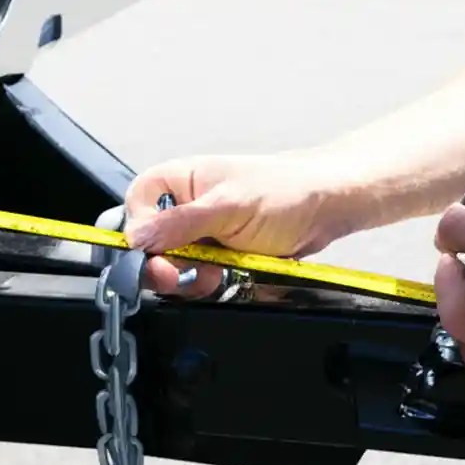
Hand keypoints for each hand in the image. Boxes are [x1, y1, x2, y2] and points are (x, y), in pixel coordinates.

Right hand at [123, 153, 363, 295]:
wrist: (328, 207)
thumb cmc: (287, 190)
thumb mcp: (228, 206)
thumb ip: (180, 223)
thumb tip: (138, 239)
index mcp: (178, 181)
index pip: (135, 210)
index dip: (141, 236)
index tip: (155, 255)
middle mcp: (184, 206)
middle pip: (150, 246)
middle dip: (169, 265)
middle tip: (188, 272)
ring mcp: (201, 234)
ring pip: (174, 267)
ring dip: (192, 277)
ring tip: (217, 271)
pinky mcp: (218, 256)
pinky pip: (198, 277)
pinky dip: (209, 283)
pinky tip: (227, 276)